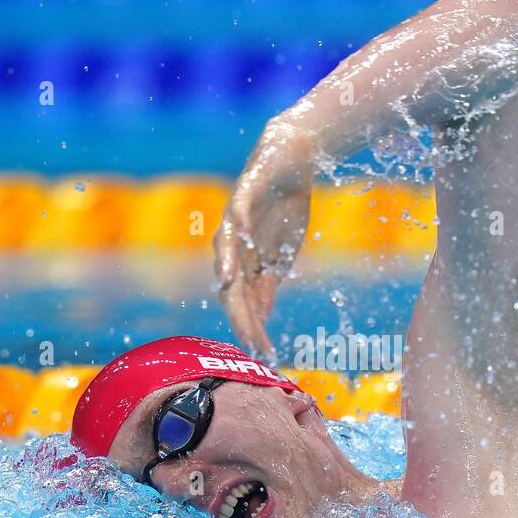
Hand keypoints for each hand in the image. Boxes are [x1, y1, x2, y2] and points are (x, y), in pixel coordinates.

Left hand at [213, 118, 314, 359]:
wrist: (291, 162)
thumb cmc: (284, 210)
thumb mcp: (280, 257)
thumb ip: (266, 286)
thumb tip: (260, 319)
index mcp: (243, 264)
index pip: (244, 304)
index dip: (252, 329)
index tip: (264, 355)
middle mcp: (232, 247)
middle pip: (233, 287)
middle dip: (242, 314)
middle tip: (252, 339)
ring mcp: (235, 221)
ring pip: (226, 252)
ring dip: (228, 270)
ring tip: (231, 287)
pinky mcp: (243, 194)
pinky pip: (238, 212)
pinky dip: (239, 224)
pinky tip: (242, 235)